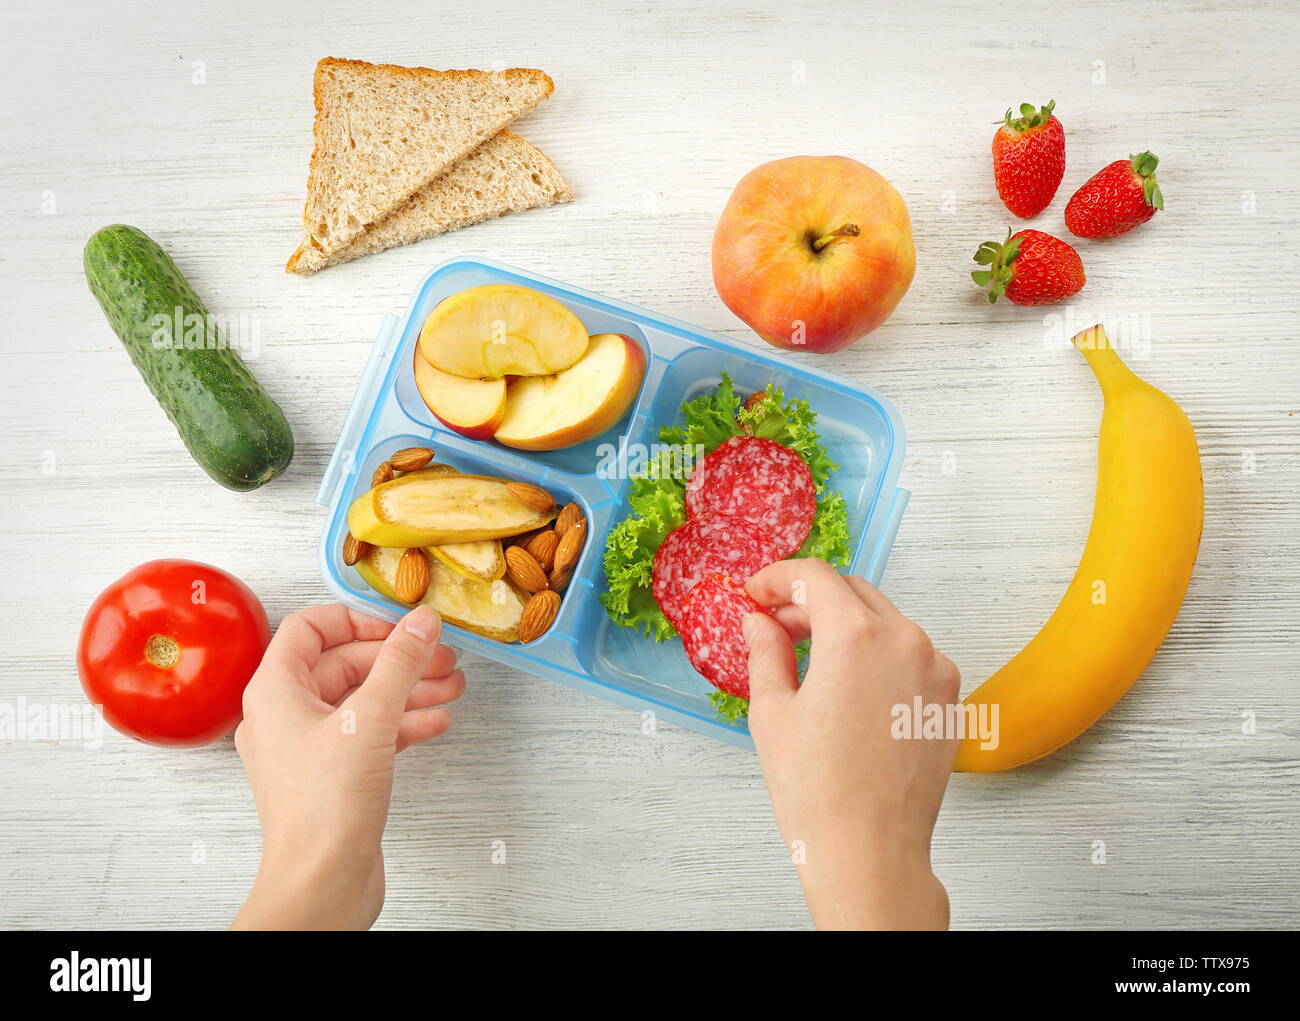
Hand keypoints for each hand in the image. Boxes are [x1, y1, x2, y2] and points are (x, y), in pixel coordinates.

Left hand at [231, 604, 462, 929]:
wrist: (321, 883)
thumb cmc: (323, 809)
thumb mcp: (370, 718)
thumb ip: (400, 663)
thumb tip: (420, 623)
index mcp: (275, 691)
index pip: (310, 628)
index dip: (357, 619)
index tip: (400, 625)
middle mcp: (285, 716)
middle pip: (342, 663)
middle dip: (396, 658)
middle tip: (439, 655)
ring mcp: (308, 748)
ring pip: (361, 700)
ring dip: (407, 689)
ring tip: (451, 685)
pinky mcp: (332, 776)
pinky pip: (368, 734)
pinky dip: (402, 723)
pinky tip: (434, 722)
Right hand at [743, 560, 959, 929]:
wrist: (869, 851)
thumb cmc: (819, 793)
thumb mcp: (773, 711)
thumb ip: (766, 651)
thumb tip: (760, 622)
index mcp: (856, 637)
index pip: (814, 577)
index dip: (777, 578)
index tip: (757, 592)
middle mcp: (904, 641)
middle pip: (852, 592)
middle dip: (810, 601)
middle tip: (775, 625)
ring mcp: (934, 670)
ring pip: (884, 621)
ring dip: (846, 626)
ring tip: (811, 660)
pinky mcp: (948, 698)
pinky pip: (910, 654)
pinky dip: (878, 655)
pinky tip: (848, 688)